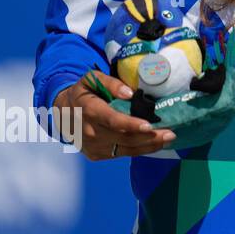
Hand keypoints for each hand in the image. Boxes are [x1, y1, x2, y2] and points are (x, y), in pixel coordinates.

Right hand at [54, 71, 175, 160]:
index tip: (149, 126)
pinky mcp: (96, 155)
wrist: (63, 112)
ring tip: (168, 140)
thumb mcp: (92, 79)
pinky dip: (139, 150)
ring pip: (125, 149)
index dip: (131, 124)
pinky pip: (121, 154)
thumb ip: (111, 83)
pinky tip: (154, 144)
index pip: (112, 120)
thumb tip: (130, 93)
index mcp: (89, 110)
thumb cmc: (84, 92)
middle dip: (149, 138)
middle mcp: (90, 132)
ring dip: (148, 146)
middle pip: (123, 138)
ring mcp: (92, 146)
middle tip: (171, 133)